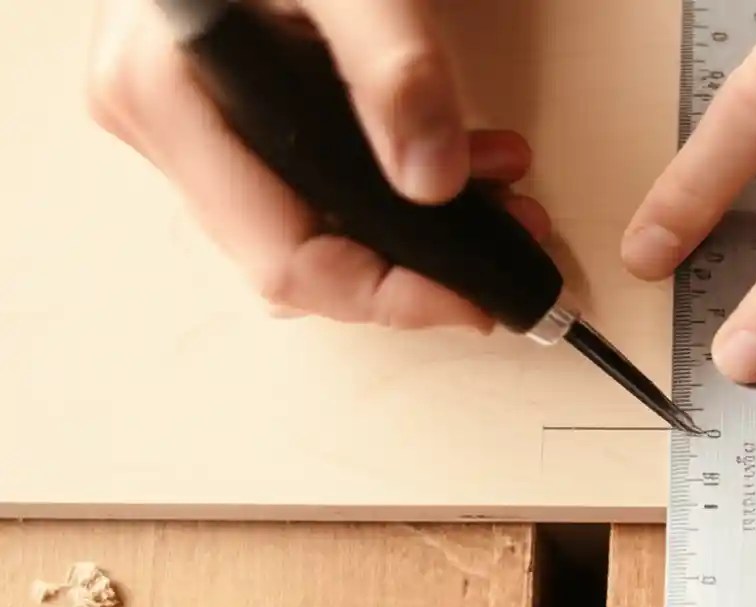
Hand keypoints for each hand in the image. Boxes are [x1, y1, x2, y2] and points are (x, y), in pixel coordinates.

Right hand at [86, 0, 549, 329]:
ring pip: (308, 228)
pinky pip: (307, 184)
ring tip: (502, 197)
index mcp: (167, 97)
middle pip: (296, 259)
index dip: (389, 298)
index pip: (285, 260)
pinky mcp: (225, 111)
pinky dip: (386, 190)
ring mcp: (189, 122)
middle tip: (506, 247)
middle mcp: (163, 123)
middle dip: (413, 267)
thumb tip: (433, 181)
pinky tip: (456, 164)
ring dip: (410, 233)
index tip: (472, 301)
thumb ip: (392, 71)